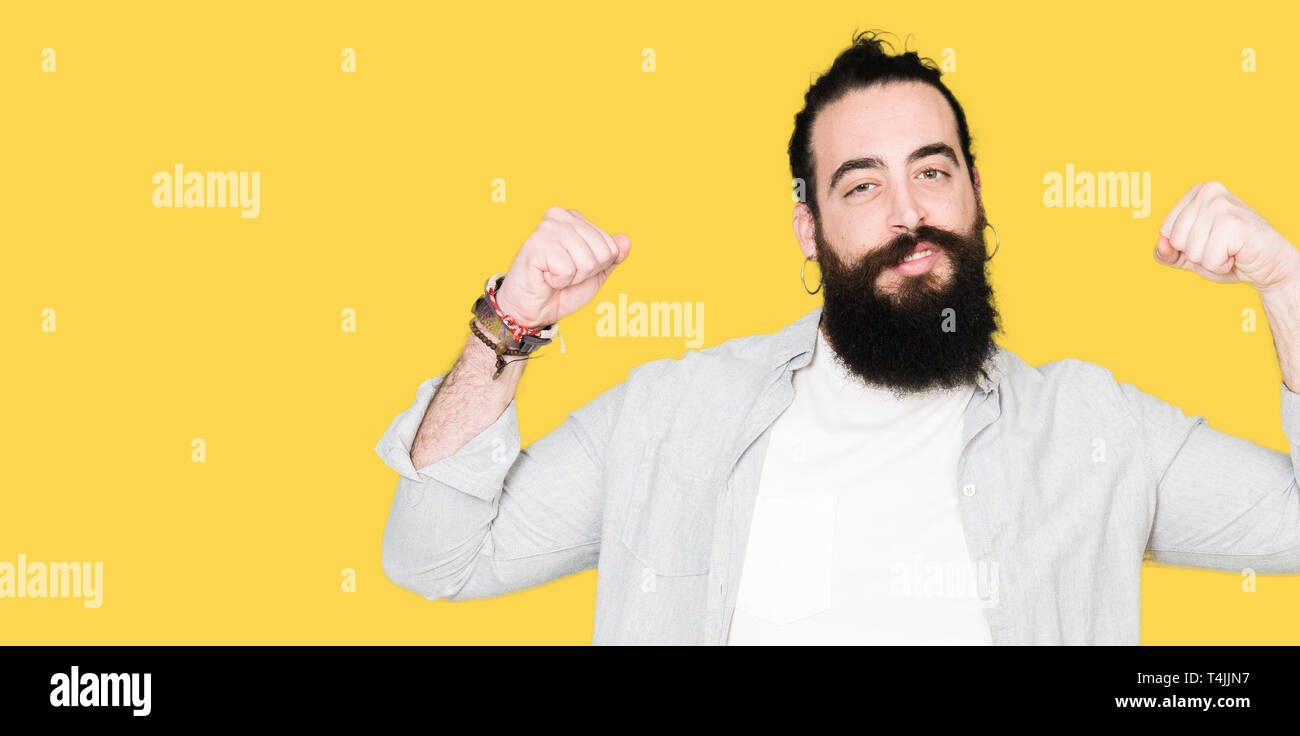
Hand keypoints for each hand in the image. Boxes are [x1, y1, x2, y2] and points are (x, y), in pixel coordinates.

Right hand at [493, 207, 630, 327]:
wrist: (533, 309)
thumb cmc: (562, 290)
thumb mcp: (595, 273)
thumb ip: (612, 256)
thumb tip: (625, 240)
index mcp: (575, 219)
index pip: (610, 245)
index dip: (597, 266)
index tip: (575, 269)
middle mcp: (561, 217)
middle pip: (601, 253)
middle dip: (585, 272)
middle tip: (563, 274)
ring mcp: (547, 228)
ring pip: (586, 261)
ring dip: (571, 278)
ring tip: (553, 275)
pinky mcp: (536, 245)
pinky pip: (567, 270)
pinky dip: (558, 281)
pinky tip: (544, 277)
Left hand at [1154, 180, 1299, 294]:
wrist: (1270, 264)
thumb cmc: (1230, 255)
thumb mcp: (1191, 254)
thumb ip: (1169, 252)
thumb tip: (1161, 245)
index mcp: (1197, 192)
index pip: (1166, 230)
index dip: (1184, 245)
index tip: (1209, 240)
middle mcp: (1208, 192)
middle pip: (1176, 240)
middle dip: (1196, 253)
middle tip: (1222, 246)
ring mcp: (1221, 205)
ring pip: (1191, 251)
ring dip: (1210, 260)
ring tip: (1229, 250)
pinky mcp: (1232, 224)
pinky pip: (1208, 260)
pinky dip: (1221, 265)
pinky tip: (1237, 254)